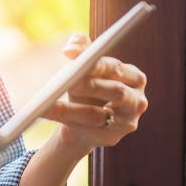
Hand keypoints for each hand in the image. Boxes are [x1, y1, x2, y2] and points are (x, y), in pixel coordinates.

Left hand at [44, 33, 148, 151]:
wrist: (86, 124)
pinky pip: (88, 130)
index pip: (115, 68)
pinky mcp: (111, 137)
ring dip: (71, 109)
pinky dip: (68, 122)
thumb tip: (71, 48)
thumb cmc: (89, 90)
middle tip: (68, 81)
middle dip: (89, 85)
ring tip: (48, 103)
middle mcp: (136, 100)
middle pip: (115, 91)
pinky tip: (51, 115)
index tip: (73, 56)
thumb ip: (82, 49)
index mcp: (133, 77)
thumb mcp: (87, 68)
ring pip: (98, 115)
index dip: (95, 63)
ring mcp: (126, 121)